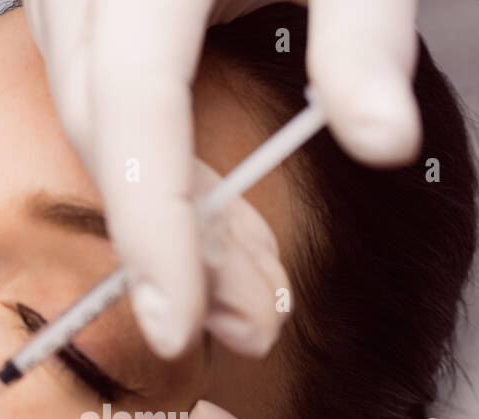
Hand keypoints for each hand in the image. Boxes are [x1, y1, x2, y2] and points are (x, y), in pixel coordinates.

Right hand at [23, 0, 421, 358]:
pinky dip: (152, 160)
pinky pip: (98, 93)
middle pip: (103, 133)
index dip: (153, 231)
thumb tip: (385, 146)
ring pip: (92, 121)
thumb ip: (366, 29)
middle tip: (250, 323)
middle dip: (170, 243)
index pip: (133, 114)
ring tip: (239, 284)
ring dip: (162, 211)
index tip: (180, 328)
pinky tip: (204, 205)